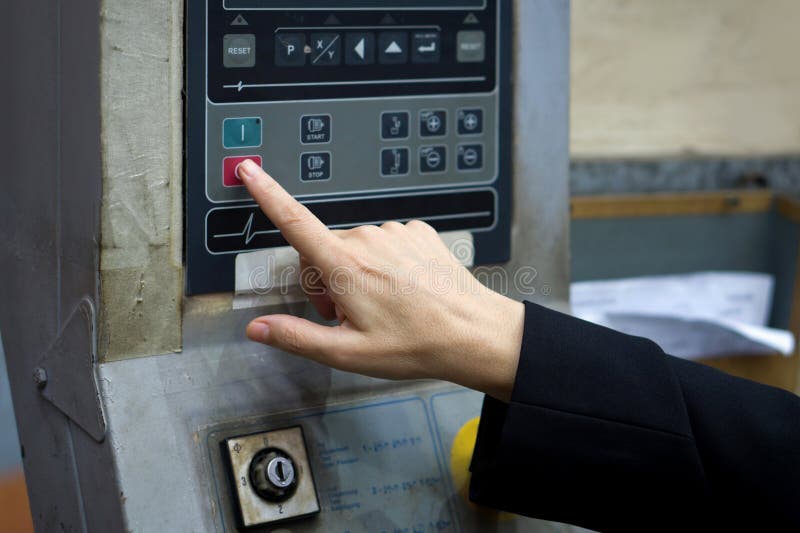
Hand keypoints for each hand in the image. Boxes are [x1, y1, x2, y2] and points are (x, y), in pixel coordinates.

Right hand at [237, 159, 523, 400]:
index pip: (293, 221)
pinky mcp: (417, 231)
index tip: (249, 170)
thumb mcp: (348, 352)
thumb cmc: (416, 343)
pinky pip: (385, 241)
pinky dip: (384, 262)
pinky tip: (401, 288)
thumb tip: (259, 328)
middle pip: (322, 250)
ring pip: (354, 246)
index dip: (267, 193)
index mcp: (345, 266)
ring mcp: (396, 232)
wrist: (472, 332)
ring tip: (380, 305)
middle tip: (348, 315)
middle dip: (324, 281)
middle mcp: (368, 239)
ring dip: (355, 271)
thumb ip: (297, 337)